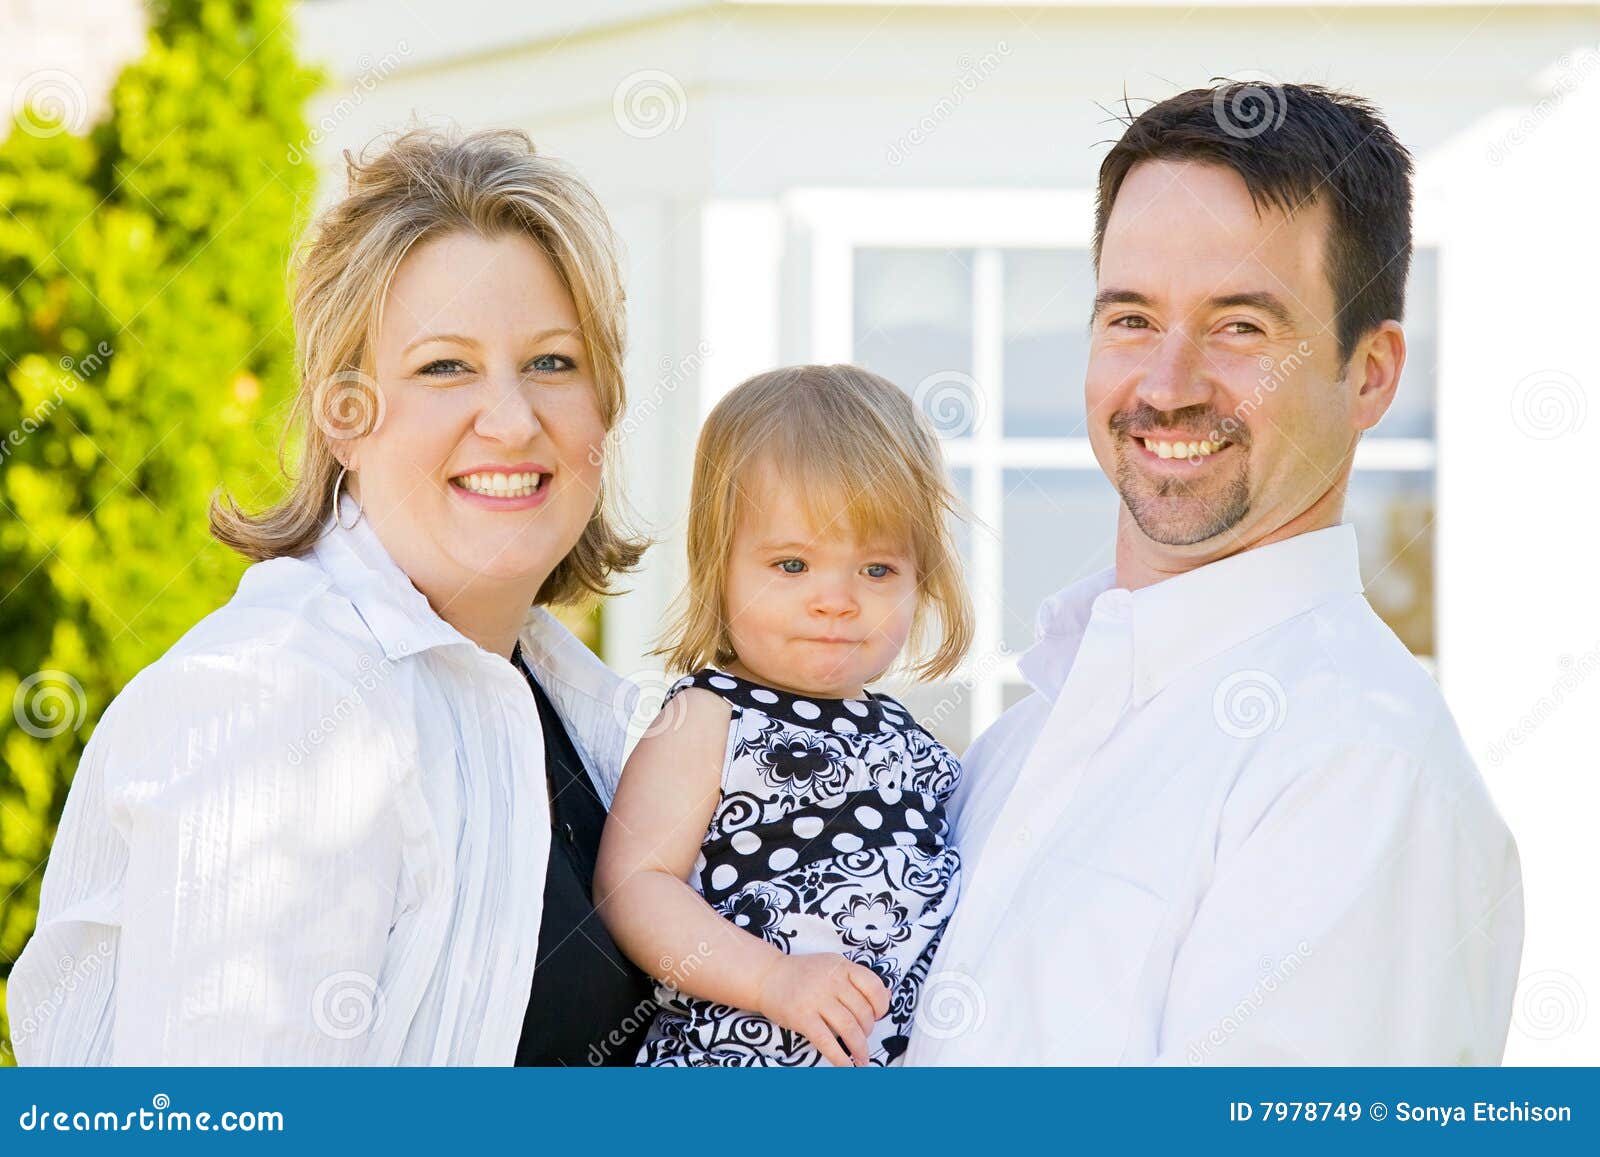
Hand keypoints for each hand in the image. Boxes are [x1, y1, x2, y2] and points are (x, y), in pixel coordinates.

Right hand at [755, 952, 891, 1066]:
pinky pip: (827, 1042)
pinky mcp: (802, 1017)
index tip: (878, 1016)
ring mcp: (816, 999)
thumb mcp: (832, 967)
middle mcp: (830, 981)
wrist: (767, 976)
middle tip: (863, 1039)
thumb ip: (857, 980)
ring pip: (849, 1028)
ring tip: (862, 1058)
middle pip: (862, 1012)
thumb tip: (887, 996)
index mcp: (841, 966)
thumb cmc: (802, 974)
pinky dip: (840, 1058)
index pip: (873, 986)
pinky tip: (846, 1066)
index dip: (881, 1005)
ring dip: (859, 1048)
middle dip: (868, 1031)